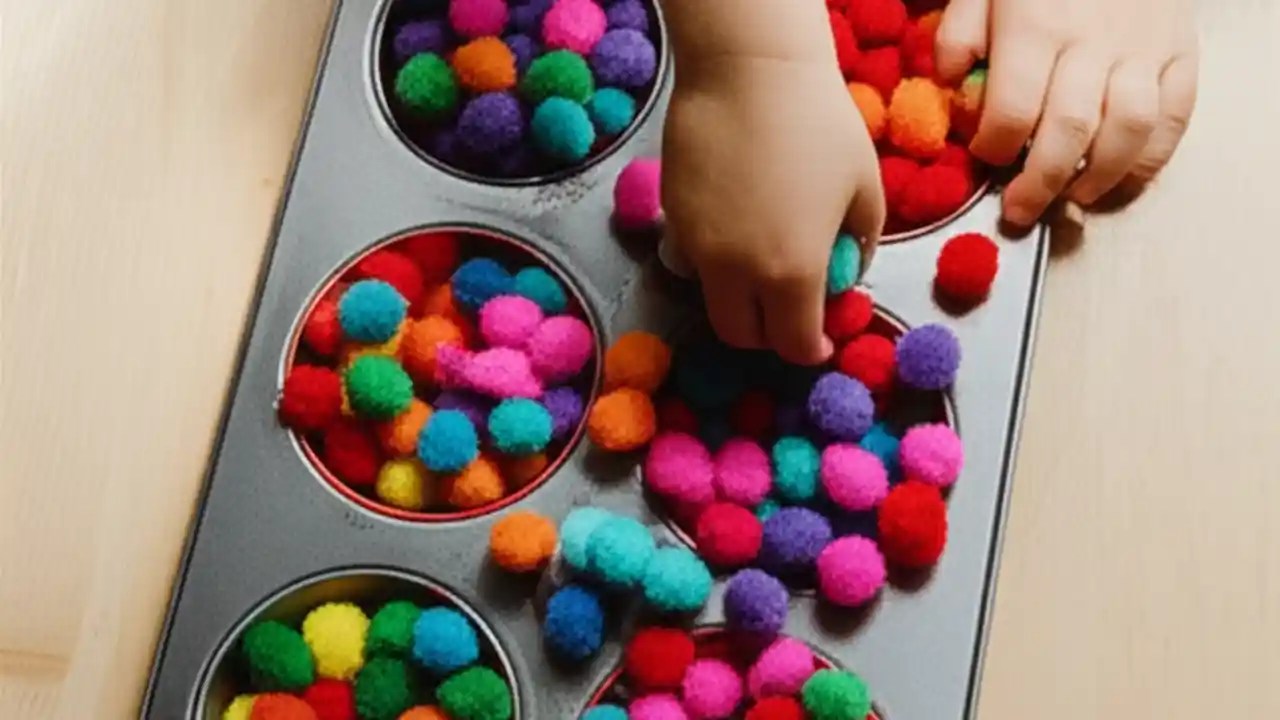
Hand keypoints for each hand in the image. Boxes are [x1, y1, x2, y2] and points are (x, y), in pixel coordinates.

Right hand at [662, 58, 884, 364]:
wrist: (749, 71)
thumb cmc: (821, 125)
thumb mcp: (866, 188)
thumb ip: (859, 246)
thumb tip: (845, 274)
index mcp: (792, 273)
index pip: (794, 344)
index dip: (811, 351)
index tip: (820, 343)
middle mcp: (737, 272)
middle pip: (741, 335)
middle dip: (767, 335)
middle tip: (788, 312)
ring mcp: (697, 247)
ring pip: (713, 297)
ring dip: (739, 296)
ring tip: (762, 257)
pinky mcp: (671, 219)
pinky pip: (694, 257)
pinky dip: (716, 257)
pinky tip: (737, 217)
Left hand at [935, 0, 1198, 225]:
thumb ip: (959, 36)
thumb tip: (949, 86)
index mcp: (1036, 26)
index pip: (1013, 111)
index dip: (993, 148)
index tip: (982, 157)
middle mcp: (1093, 42)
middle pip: (1070, 132)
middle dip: (1039, 185)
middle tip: (1019, 211)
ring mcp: (1144, 49)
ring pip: (1129, 132)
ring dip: (1098, 178)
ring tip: (1070, 198)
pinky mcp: (1181, 52)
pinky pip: (1175, 116)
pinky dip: (1150, 158)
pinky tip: (1121, 179)